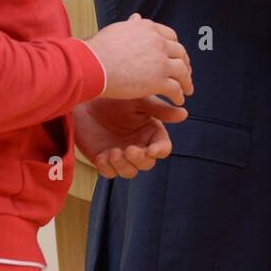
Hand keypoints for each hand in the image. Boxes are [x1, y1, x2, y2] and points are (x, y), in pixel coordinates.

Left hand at [74, 95, 188, 178]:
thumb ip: (160, 109)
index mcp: (151, 132)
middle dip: (139, 159)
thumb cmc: (115, 97)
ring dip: (123, 165)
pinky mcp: (105, 160)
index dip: (159, 151)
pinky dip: (107, 167)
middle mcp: (139, 145)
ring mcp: (121, 154)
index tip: (151, 149)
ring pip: (129, 172)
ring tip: (112, 152)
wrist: (86, 100)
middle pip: (147, 164)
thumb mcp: (139, 101)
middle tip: (129, 149)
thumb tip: (184, 114)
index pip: (163, 148)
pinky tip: (102, 155)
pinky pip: (110, 173)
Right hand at [84, 13, 192, 102]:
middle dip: (185, 63)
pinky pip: (175, 88)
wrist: (91, 65)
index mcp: (148, 28)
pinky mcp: (158, 80)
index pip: (170, 36)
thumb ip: (131, 26)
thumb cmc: (98, 50)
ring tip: (187, 89)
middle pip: (180, 52)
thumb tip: (137, 17)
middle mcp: (157, 42)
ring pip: (182, 71)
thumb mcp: (117, 30)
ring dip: (187, 81)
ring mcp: (160, 61)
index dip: (175, 48)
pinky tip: (179, 100)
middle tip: (185, 73)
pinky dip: (179, 95)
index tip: (176, 55)